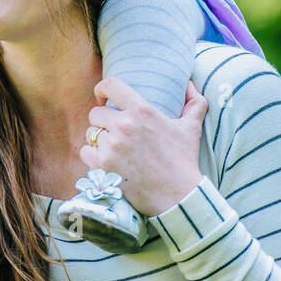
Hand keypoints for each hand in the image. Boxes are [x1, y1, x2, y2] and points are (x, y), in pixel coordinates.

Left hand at [78, 77, 208, 216]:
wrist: (178, 195)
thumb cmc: (184, 161)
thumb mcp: (191, 128)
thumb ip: (194, 103)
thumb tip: (190, 85)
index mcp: (142, 110)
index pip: (110, 86)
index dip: (102, 89)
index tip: (103, 98)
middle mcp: (124, 125)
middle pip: (95, 113)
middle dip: (102, 121)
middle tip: (113, 133)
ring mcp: (111, 145)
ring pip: (90, 134)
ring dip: (98, 141)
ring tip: (113, 150)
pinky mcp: (102, 165)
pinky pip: (85, 152)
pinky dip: (92, 157)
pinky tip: (107, 162)